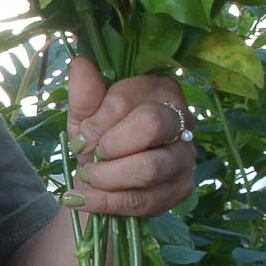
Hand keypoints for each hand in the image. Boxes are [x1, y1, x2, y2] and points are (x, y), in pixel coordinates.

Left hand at [67, 56, 195, 217]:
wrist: (102, 181)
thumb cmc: (98, 139)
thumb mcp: (84, 115)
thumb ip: (84, 93)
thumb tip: (81, 63)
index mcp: (159, 89)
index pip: (125, 100)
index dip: (96, 122)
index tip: (79, 137)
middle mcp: (182, 118)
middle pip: (150, 125)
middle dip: (109, 146)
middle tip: (88, 156)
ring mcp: (186, 155)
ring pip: (150, 167)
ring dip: (108, 177)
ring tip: (86, 178)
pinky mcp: (182, 188)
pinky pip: (146, 200)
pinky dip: (108, 202)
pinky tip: (84, 199)